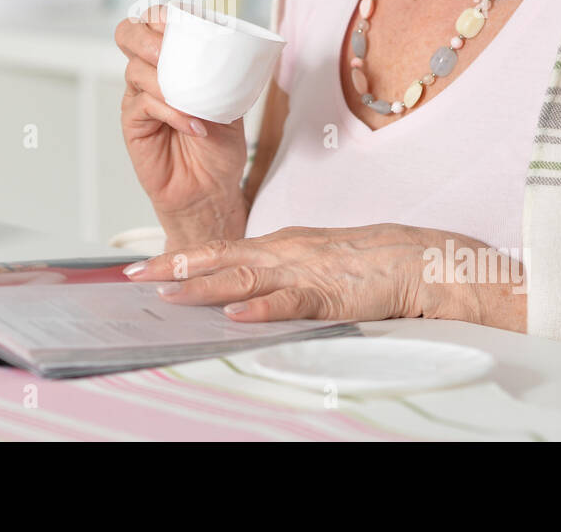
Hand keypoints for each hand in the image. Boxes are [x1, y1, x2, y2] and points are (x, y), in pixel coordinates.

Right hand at [115, 5, 249, 243]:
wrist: (211, 188)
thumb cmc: (220, 145)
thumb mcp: (231, 103)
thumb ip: (224, 76)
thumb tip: (232, 51)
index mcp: (174, 58)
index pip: (155, 20)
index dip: (161, 13)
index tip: (180, 19)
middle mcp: (151, 71)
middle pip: (129, 33)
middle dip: (146, 36)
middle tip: (167, 52)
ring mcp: (138, 96)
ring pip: (136, 69)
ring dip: (166, 81)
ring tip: (193, 101)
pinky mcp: (133, 123)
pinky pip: (143, 104)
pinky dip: (170, 110)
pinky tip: (193, 125)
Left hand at [122, 224, 527, 331]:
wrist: (427, 260)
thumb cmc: (376, 263)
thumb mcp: (319, 263)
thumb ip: (283, 274)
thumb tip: (244, 292)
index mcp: (284, 244)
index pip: (222, 248)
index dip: (182, 256)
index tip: (145, 265)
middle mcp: (288, 251)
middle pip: (222, 256)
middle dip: (175, 266)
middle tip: (133, 275)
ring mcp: (308, 270)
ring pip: (247, 276)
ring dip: (204, 285)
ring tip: (168, 293)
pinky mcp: (333, 293)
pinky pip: (292, 302)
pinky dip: (262, 308)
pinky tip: (236, 316)